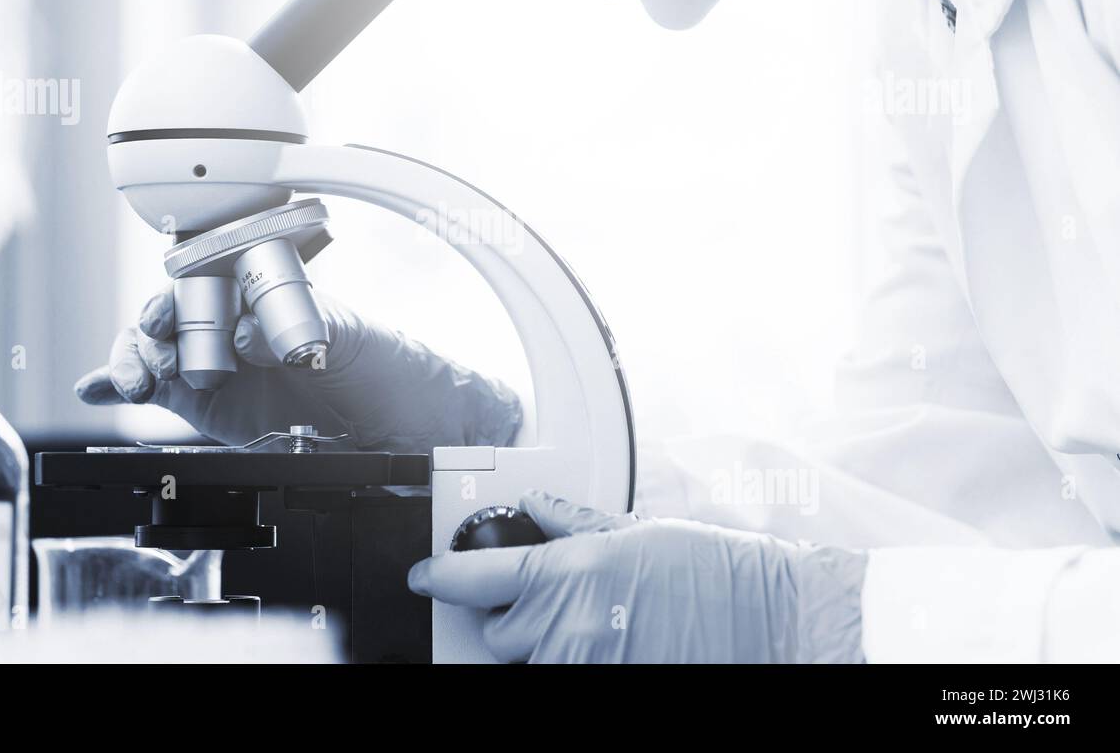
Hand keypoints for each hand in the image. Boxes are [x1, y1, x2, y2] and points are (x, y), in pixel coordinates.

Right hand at [74, 290, 521, 452]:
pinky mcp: (215, 411)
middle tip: (153, 352)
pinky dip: (122, 385)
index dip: (182, 294)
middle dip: (150, 330)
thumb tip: (240, 335)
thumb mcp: (353, 335)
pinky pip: (161, 394)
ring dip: (132, 359)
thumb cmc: (394, 368)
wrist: (417, 431)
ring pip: (157, 352)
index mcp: (270, 294)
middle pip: (172, 314)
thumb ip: (294, 329)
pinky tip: (98, 386)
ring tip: (129, 380)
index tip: (171, 314)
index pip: (209, 279)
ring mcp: (224, 368)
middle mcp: (240, 326)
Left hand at [407, 490, 867, 662]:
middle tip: (554, 596)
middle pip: (496, 632)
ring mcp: (581, 665)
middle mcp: (565, 627)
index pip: (472, 578)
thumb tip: (535, 504)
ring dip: (542, 643)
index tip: (426, 576)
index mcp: (568, 573)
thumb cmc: (710, 571)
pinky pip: (558, 673)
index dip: (440, 576)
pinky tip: (605, 638)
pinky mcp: (600, 686)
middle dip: (515, 613)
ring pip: (525, 661)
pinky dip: (568, 657)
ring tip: (593, 620)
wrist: (763, 615)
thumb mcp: (632, 529)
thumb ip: (570, 521)